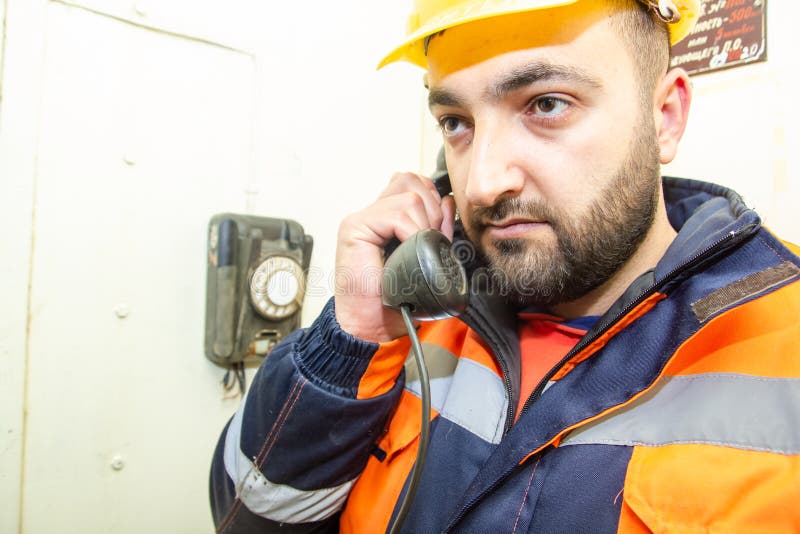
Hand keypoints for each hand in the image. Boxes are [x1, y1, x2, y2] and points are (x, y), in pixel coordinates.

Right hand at [334, 172, 455, 341]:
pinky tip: (408, 250)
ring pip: (409, 195)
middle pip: (412, 181)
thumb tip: (448, 202)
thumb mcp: (426, 258)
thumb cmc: (394, 300)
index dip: (435, 204)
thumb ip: (435, 229)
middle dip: (432, 209)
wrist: (372, 325)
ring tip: (417, 248)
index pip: (416, 185)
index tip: (438, 233)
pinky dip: (412, 231)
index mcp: (388, 218)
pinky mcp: (355, 227)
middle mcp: (373, 213)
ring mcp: (363, 218)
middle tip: (429, 240)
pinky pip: (397, 212)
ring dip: (423, 223)